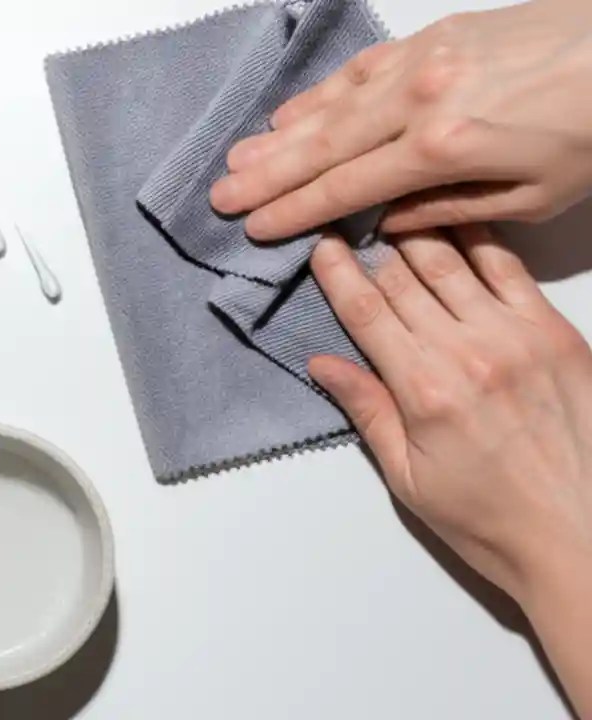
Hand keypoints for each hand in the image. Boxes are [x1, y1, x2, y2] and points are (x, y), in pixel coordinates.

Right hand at [210, 0, 591, 239]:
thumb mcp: (535, 196)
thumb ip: (448, 210)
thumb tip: (385, 221)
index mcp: (442, 149)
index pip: (344, 188)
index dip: (293, 210)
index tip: (254, 225)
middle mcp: (419, 100)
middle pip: (322, 146)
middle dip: (266, 175)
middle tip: (221, 196)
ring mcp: (421, 62)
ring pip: (331, 104)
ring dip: (281, 135)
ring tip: (238, 160)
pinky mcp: (433, 35)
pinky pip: (359, 69)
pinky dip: (320, 93)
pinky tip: (291, 113)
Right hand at [308, 224, 591, 715]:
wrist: (580, 539)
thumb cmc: (489, 519)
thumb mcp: (408, 477)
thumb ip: (367, 411)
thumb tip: (323, 362)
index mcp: (423, 391)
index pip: (366, 312)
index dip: (338, 273)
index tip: (321, 247)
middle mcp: (469, 353)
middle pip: (404, 279)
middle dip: (371, 246)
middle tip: (351, 218)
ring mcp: (518, 337)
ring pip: (453, 262)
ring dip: (418, 232)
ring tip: (395, 212)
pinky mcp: (558, 333)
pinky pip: (510, 270)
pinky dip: (479, 243)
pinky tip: (458, 225)